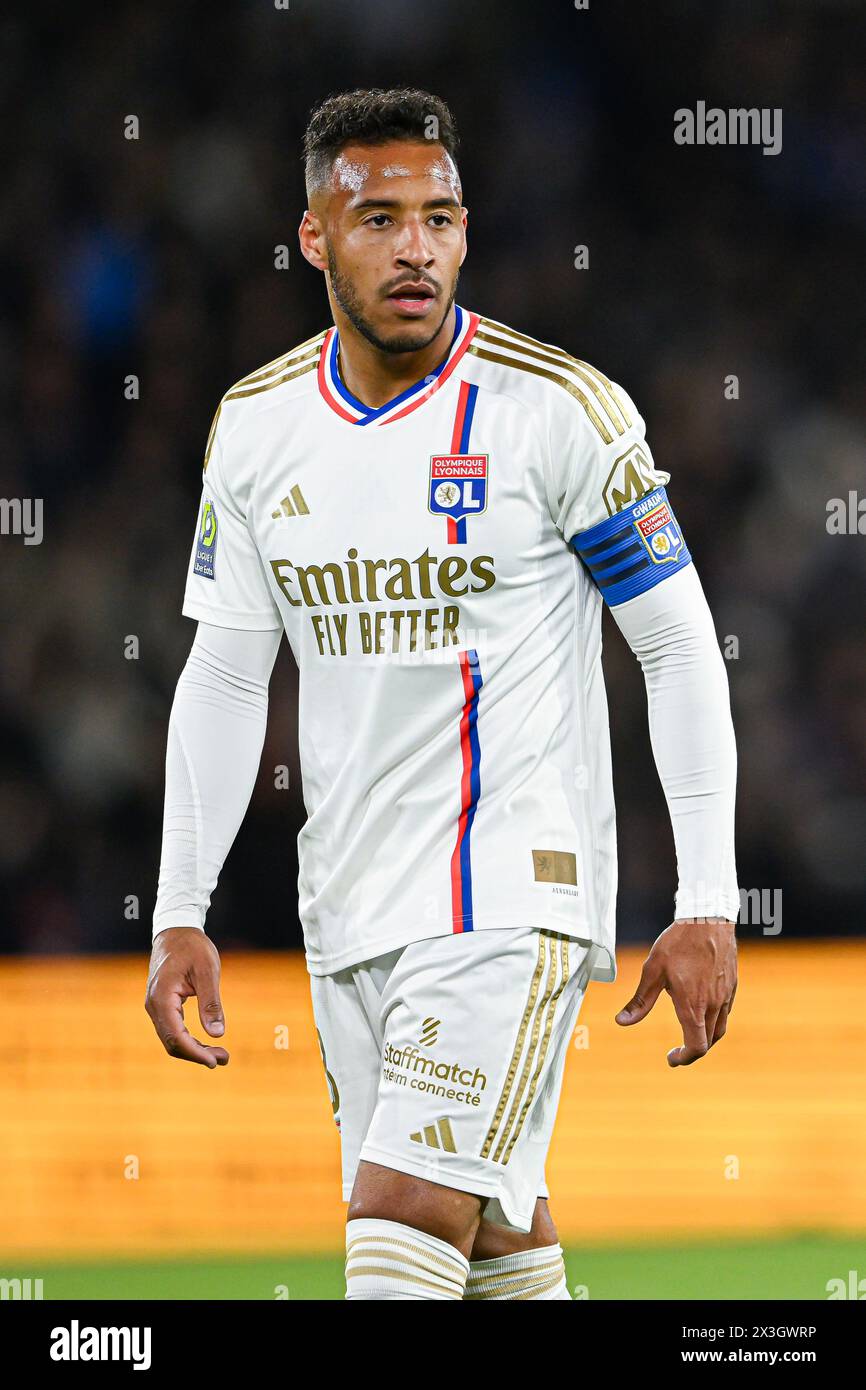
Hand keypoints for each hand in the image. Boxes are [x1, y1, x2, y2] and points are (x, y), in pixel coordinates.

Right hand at [145, 927, 228, 1067]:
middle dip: (197, 1054)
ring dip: (194, 1049)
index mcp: (162, 997)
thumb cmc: (192, 946)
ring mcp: (155, 1006)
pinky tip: (206, 1042)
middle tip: (224, 1059)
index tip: (214, 1061)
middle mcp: (154, 1005)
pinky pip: (172, 1029)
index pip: (176, 1036)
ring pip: (171, 1038)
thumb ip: (211, 1002)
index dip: (195, 1052)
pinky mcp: (161, 1004)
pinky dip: (188, 1039)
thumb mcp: (208, 971)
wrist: (176, 929)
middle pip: (172, 1042)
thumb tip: (218, 1034)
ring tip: (220, 1055)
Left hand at [615, 918, 736, 1066]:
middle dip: (692, 1051)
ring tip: (689, 1035)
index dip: (684, 1059)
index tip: (671, 1058)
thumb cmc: (678, 943)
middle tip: (677, 1051)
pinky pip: (725, 1013)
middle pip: (708, 1042)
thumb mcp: (652, 971)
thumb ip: (640, 1001)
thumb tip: (621, 1022)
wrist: (708, 919)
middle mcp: (713, 1005)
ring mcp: (725, 996)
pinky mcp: (732, 986)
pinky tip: (701, 1011)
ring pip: (719, 1029)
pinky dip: (713, 1022)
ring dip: (705, 1039)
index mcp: (693, 1006)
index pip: (696, 1047)